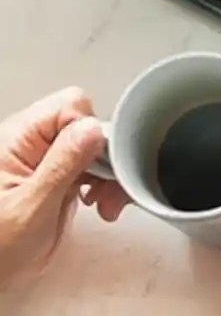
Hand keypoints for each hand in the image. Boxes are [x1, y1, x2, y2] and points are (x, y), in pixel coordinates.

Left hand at [0, 88, 128, 289]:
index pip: (70, 108)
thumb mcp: (31, 206)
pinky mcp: (55, 177)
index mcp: (17, 139)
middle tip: (106, 194)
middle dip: (107, 157)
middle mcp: (31, 144)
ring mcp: (44, 161)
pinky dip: (102, 184)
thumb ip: (62, 164)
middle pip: (86, 126)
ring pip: (94, 147)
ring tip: (104, 205)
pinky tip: (98, 204)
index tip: (102, 168)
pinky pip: (90, 167)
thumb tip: (94, 128)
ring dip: (109, 174)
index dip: (94, 134)